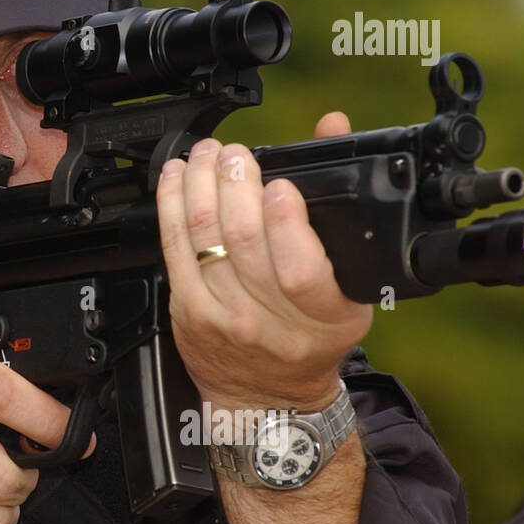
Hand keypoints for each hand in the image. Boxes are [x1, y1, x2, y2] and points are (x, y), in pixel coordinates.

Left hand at [154, 111, 372, 410]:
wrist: (268, 396)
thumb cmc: (312, 335)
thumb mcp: (352, 285)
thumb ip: (342, 204)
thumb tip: (332, 127)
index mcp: (327, 314)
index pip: (302, 269)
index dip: (286, 223)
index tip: (279, 186)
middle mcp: (274, 322)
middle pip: (244, 242)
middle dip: (234, 184)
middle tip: (234, 153)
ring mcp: (226, 318)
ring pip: (204, 238)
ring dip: (200, 185)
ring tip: (205, 154)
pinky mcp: (188, 311)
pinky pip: (174, 248)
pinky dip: (171, 205)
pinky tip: (174, 178)